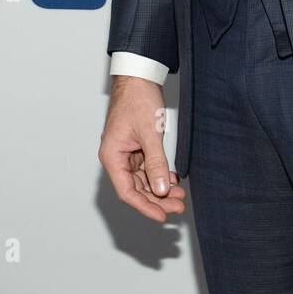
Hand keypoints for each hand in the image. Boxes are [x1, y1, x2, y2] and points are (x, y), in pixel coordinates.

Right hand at [99, 76, 186, 222]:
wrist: (139, 76)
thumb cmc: (138, 99)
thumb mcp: (150, 133)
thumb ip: (156, 163)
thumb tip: (161, 189)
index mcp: (112, 156)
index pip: (127, 192)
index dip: (145, 207)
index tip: (163, 216)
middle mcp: (116, 157)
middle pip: (136, 188)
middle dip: (158, 199)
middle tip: (179, 205)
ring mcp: (126, 153)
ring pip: (143, 180)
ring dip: (161, 188)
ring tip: (180, 195)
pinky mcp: (136, 147)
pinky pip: (147, 168)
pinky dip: (160, 174)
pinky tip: (173, 179)